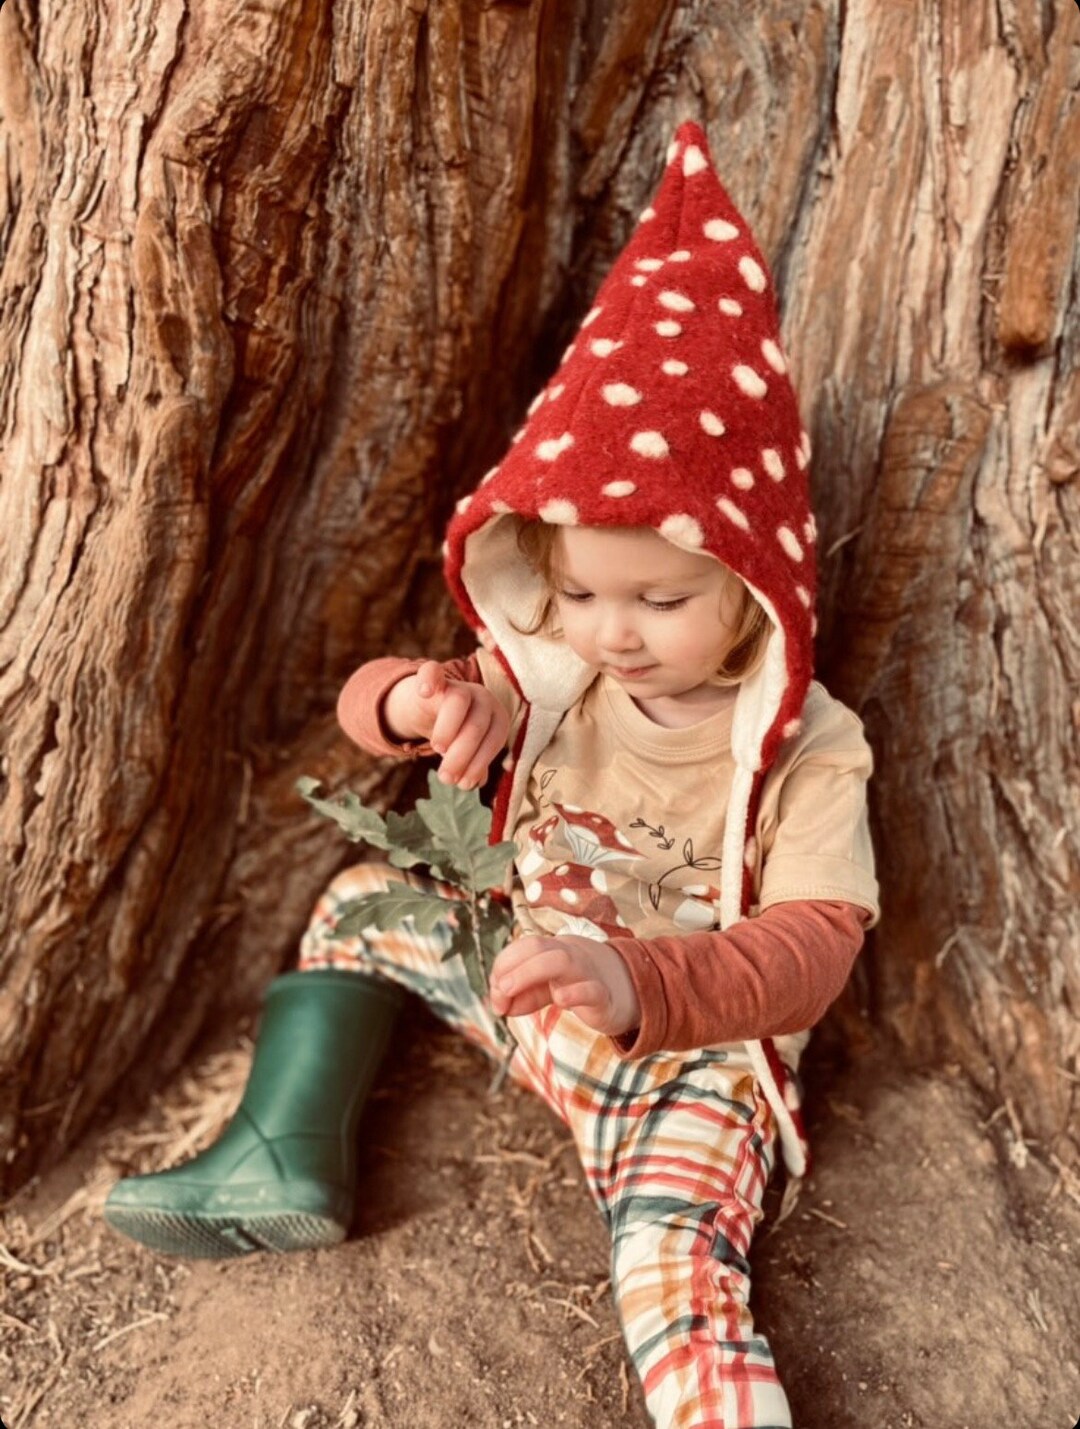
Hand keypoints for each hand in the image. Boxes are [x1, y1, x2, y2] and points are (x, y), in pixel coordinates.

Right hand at [389, 660, 509, 789]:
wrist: (430, 708)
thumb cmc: (456, 734)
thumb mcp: (467, 751)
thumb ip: (474, 766)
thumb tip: (475, 782)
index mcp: (496, 717)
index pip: (495, 739)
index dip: (480, 763)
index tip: (464, 783)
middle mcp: (482, 698)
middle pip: (476, 725)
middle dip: (461, 756)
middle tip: (446, 778)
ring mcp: (458, 685)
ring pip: (458, 702)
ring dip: (447, 729)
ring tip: (437, 750)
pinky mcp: (434, 676)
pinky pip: (432, 670)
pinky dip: (429, 679)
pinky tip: (424, 693)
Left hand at [489, 934, 640, 1036]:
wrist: (629, 992)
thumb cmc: (580, 985)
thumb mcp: (546, 988)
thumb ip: (523, 994)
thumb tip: (498, 1005)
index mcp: (553, 950)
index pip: (523, 945)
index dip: (503, 965)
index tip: (496, 991)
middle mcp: (569, 956)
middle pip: (536, 945)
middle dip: (512, 964)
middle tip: (499, 989)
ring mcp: (587, 973)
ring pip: (560, 960)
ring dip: (529, 972)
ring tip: (509, 991)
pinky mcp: (603, 998)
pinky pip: (591, 990)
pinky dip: (574, 993)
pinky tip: (560, 1000)